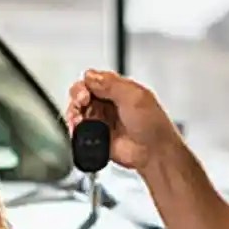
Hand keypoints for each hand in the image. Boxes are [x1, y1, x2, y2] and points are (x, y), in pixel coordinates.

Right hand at [65, 69, 179, 170]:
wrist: (154, 152)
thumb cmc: (153, 125)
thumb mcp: (134, 96)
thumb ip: (111, 84)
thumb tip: (91, 76)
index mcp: (119, 89)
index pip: (94, 79)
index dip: (86, 84)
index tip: (86, 93)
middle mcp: (109, 103)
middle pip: (82, 94)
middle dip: (77, 97)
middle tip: (82, 103)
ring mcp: (103, 120)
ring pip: (78, 111)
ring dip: (74, 113)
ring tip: (79, 119)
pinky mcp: (98, 136)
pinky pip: (80, 130)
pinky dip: (75, 129)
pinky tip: (79, 130)